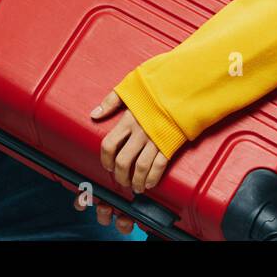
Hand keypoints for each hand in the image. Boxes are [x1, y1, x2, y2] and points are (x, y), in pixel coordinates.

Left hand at [73, 90, 171, 230]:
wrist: (182, 89)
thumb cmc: (155, 90)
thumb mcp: (130, 89)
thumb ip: (110, 102)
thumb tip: (94, 115)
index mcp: (128, 120)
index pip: (109, 145)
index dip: (105, 159)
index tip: (108, 167)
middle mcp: (140, 132)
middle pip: (124, 161)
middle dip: (121, 176)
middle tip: (122, 181)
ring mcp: (155, 139)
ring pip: (141, 168)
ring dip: (137, 181)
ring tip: (136, 187)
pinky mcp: (170, 144)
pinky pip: (159, 165)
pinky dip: (153, 177)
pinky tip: (150, 183)